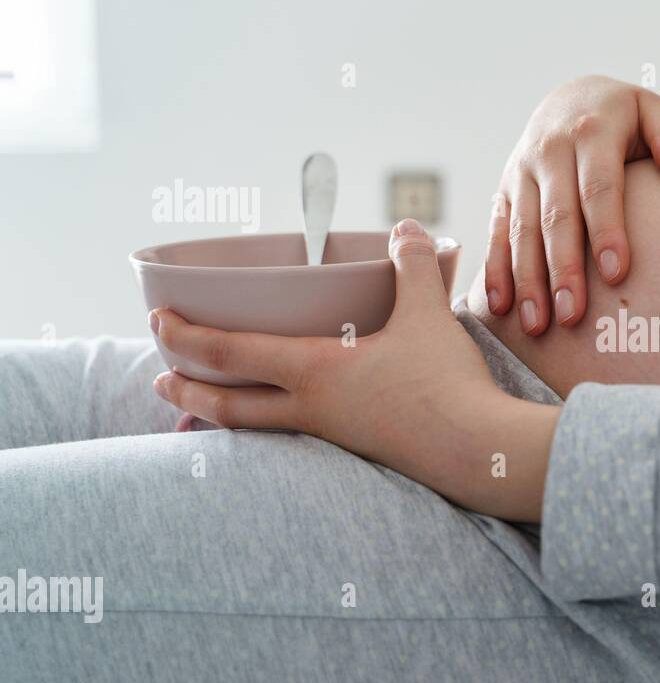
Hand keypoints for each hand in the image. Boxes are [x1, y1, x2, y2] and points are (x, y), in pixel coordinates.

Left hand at [151, 219, 559, 521]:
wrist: (478, 453)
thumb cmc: (446, 386)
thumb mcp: (429, 314)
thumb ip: (412, 267)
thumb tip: (404, 228)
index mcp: (315, 372)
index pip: (230, 353)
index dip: (186, 337)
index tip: (157, 321)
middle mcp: (311, 409)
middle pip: (228, 406)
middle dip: (187, 390)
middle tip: (160, 379)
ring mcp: (333, 438)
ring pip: (257, 431)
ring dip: (221, 416)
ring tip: (201, 409)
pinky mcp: (360, 453)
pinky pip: (296, 441)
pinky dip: (269, 431)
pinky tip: (287, 422)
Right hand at [485, 75, 659, 334]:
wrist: (569, 99)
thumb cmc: (622, 117)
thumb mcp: (651, 108)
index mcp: (590, 133)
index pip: (599, 188)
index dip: (606, 230)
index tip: (617, 273)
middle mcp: (549, 151)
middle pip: (555, 217)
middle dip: (562, 268)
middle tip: (572, 315)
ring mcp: (521, 173)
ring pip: (521, 231)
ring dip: (527, 280)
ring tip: (538, 324)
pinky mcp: (503, 192)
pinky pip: (497, 233)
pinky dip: (496, 271)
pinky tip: (501, 308)